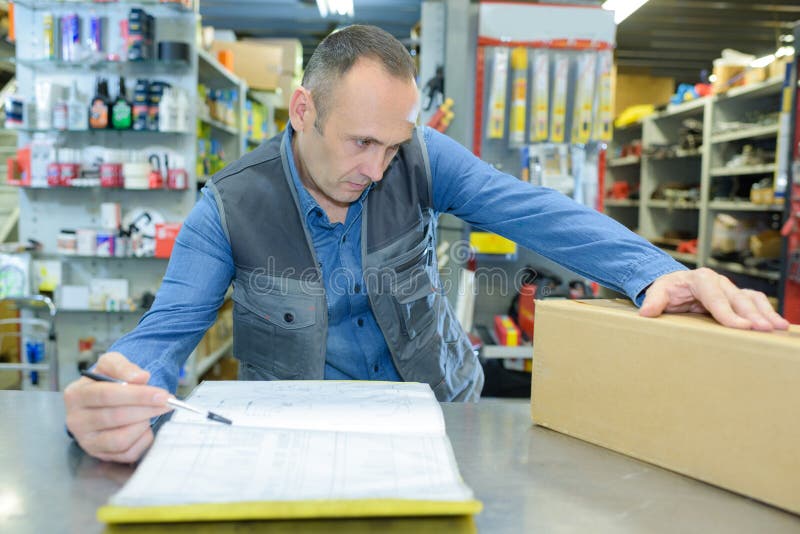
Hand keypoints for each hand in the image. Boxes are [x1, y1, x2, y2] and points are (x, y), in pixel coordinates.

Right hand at [64, 352, 172, 462]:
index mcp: (75, 395)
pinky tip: (145, 427)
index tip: (161, 394)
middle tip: (166, 403)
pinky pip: (126, 453)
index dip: (137, 395)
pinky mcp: (100, 454)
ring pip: (120, 440)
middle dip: (146, 409)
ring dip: (143, 425)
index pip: (107, 395)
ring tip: (151, 413)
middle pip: (115, 417)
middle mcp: (76, 421)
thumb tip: (141, 377)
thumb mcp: (110, 363)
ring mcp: (87, 441)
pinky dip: (142, 441)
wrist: (102, 399)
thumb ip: (123, 366)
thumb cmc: (106, 381)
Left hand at [640, 268, 789, 330]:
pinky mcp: (734, 296)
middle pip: (738, 299)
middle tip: (765, 329)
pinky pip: (754, 302)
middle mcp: (719, 281)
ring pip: (751, 299)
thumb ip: (653, 301)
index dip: (729, 313)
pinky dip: (766, 311)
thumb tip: (646, 312)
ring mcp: (729, 288)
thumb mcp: (657, 292)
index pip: (717, 298)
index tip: (742, 327)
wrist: (671, 283)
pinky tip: (777, 324)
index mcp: (700, 278)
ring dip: (766, 313)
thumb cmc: (666, 288)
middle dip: (753, 315)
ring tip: (779, 328)